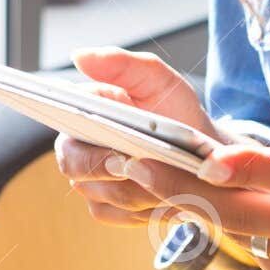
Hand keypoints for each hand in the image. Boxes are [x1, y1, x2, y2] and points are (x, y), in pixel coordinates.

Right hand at [51, 46, 216, 227]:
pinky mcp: (107, 207)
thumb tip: (79, 56)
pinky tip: (166, 199)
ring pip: (101, 194)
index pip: (64, 120)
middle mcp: (80, 144)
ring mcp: (91, 178)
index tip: (113, 149)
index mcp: (86, 108)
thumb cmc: (177, 112)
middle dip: (111, 169)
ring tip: (171, 181)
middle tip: (144, 167)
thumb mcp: (159, 80)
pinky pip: (115, 214)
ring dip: (138, 190)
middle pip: (74, 166)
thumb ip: (122, 65)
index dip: (78, 135)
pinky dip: (142, 209)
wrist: (205, 154)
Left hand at [103, 65, 269, 269]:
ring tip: (155, 180)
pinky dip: (237, 232)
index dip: (237, 166)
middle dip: (181, 191)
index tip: (198, 155)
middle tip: (135, 168)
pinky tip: (218, 208)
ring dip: (198, 210)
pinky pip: (257, 255)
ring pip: (239, 235)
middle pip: (237, 213)